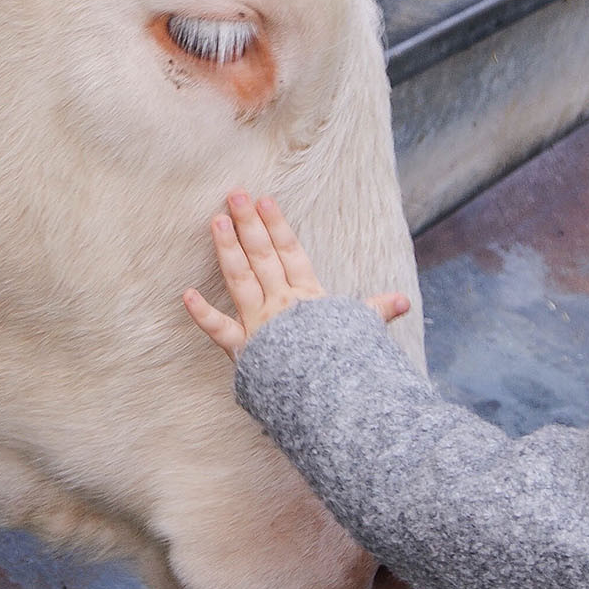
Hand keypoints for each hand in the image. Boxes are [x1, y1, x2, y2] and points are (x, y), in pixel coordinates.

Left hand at [183, 189, 409, 359]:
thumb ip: (377, 311)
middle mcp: (281, 304)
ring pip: (240, 280)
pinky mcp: (244, 350)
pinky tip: (186, 295)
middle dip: (249, 224)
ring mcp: (261, 324)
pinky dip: (202, 314)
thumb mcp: (364, 331)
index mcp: (308, 298)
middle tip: (234, 195)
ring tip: (216, 222)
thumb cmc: (346, 361)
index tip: (265, 200)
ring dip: (228, 250)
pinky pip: (219, 330)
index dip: (278, 226)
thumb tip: (403, 301)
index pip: (291, 253)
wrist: (331, 394)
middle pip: (263, 257)